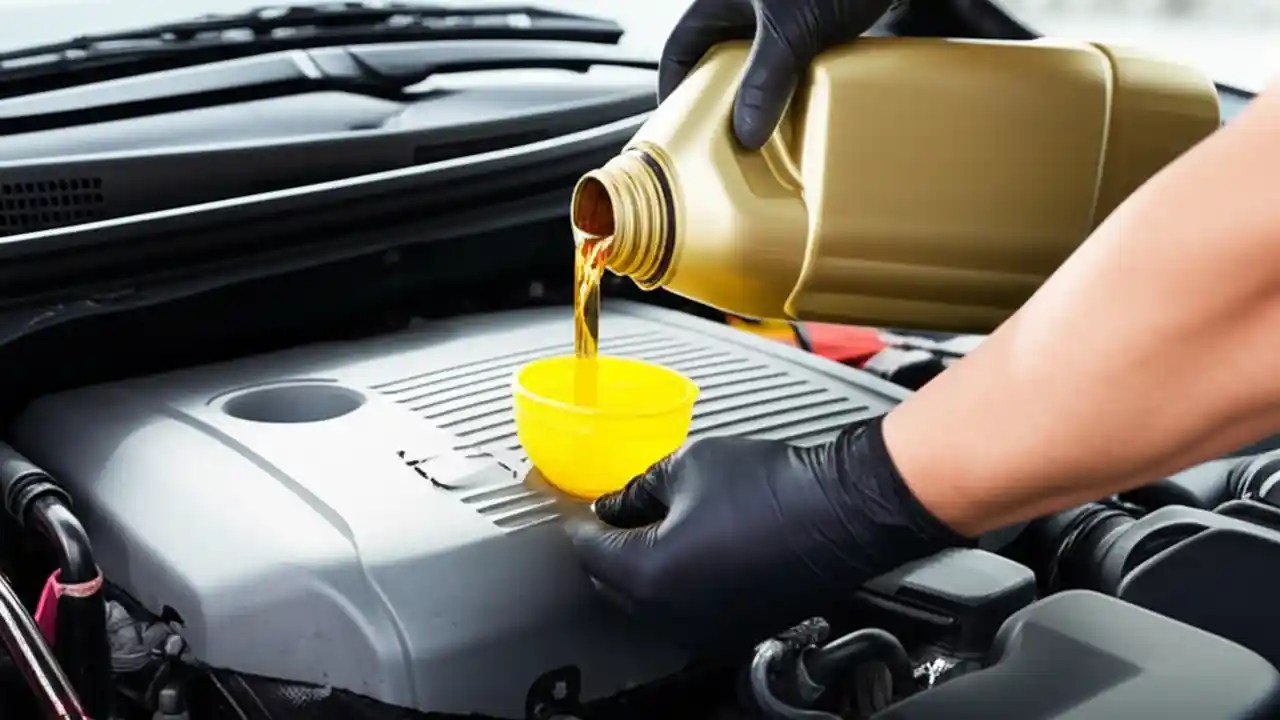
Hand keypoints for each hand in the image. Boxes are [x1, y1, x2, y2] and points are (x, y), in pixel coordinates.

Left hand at [565, 417, 964, 642]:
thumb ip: (638, 489)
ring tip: (651, 531)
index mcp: (649, 573)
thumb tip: (618, 502)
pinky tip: (691, 552)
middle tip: (612, 517)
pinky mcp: (736, 628)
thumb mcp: (686, 466)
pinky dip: (678, 587)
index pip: (589, 552)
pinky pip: (688, 612)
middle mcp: (673, 613)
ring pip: (650, 604)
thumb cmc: (772, 485)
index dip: (581, 524)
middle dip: (607, 551)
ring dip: (641, 572)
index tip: (582, 508)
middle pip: (612, 586)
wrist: (842, 511)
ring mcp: (706, 627)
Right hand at [660, 0, 906, 148]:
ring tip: (766, 138)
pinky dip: (799, 91)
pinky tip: (808, 114)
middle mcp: (751, 8)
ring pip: (761, 68)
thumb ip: (765, 79)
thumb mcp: (790, 27)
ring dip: (764, 101)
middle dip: (722, 102)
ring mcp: (786, 18)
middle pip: (721, 63)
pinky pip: (799, 67)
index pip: (681, 48)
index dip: (675, 88)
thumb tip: (745, 133)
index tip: (678, 128)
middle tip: (726, 142)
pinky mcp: (822, 26)